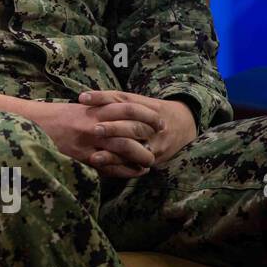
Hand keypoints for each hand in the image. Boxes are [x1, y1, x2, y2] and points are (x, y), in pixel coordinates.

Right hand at [0, 94, 158, 178]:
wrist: (30, 125)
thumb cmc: (54, 117)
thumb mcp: (78, 109)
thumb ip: (98, 110)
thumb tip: (119, 114)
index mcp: (94, 109)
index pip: (128, 109)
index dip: (147, 115)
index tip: (159, 121)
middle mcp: (94, 124)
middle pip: (130, 129)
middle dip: (148, 137)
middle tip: (159, 143)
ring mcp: (88, 142)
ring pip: (123, 149)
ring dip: (140, 156)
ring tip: (150, 162)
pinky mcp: (81, 158)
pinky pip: (109, 166)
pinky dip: (124, 171)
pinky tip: (134, 172)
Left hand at [78, 90, 197, 168]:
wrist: (184, 126)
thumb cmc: (150, 111)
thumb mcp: (137, 101)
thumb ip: (113, 99)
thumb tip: (82, 98)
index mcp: (146, 106)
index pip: (123, 99)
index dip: (101, 97)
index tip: (82, 98)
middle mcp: (151, 125)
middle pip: (132, 126)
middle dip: (113, 128)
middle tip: (94, 130)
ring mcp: (154, 144)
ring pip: (134, 148)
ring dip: (113, 153)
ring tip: (95, 156)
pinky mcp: (152, 159)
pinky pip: (135, 164)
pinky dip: (118, 166)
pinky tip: (103, 168)